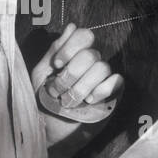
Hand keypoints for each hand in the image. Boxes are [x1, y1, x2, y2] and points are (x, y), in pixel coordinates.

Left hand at [31, 23, 123, 145]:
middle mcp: (90, 64)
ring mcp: (102, 79)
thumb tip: (71, 26)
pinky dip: (101, 90)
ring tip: (69, 102)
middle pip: (91, 54)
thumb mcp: (41, 74)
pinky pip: (116, 81)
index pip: (84, 35)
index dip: (70, 48)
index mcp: (74, 55)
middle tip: (57, 91)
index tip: (56, 66)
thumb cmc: (42, 102)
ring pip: (102, 68)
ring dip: (81, 87)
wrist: (48, 131)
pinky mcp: (113, 95)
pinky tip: (89, 101)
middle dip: (71, 74)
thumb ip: (55, 51)